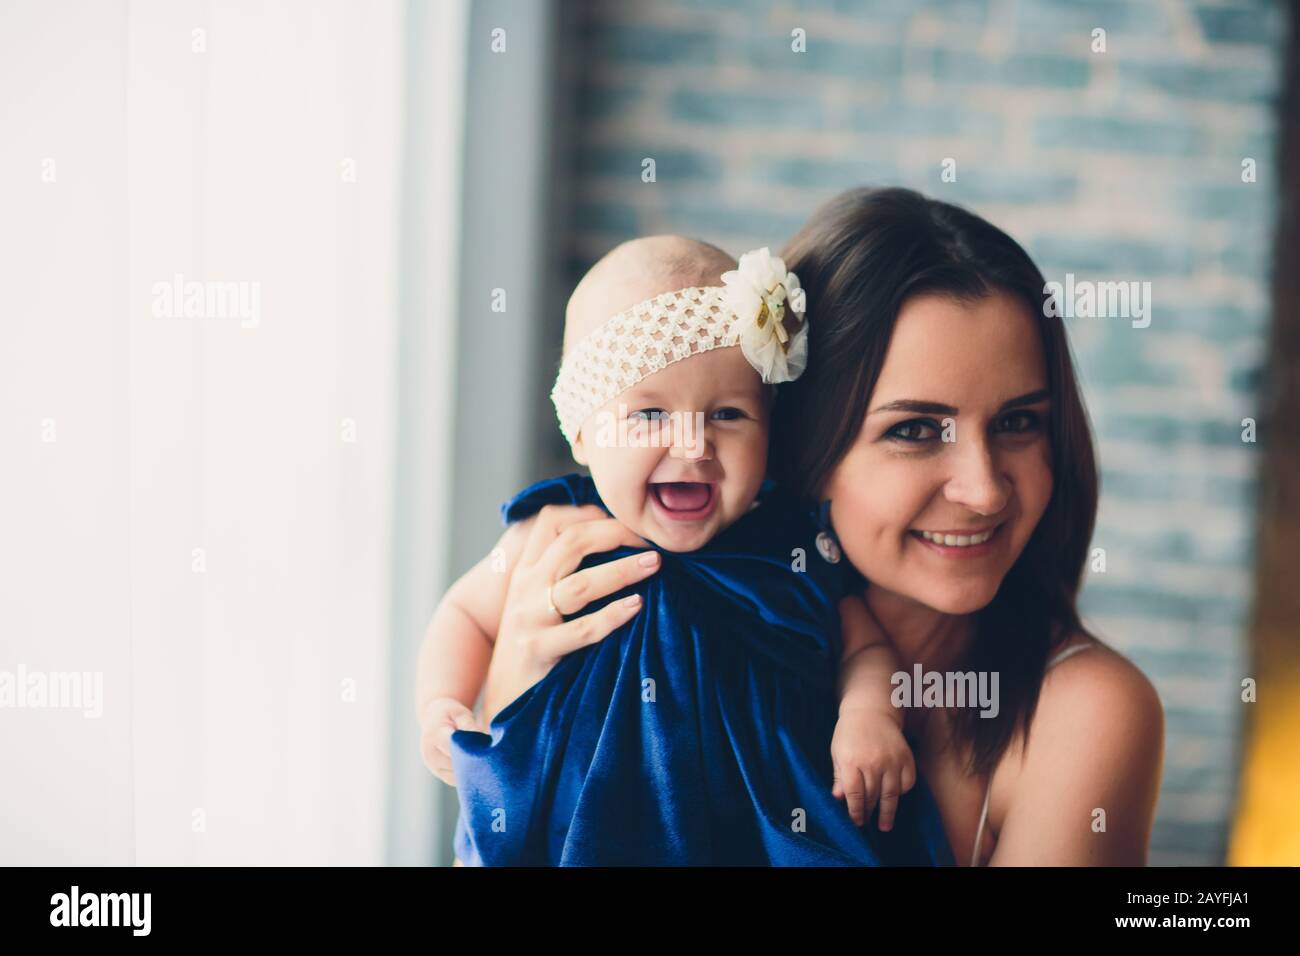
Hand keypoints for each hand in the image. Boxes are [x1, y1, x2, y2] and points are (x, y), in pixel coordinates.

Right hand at [420, 696, 480, 785]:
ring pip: (456, 776)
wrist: (433, 718)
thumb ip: (469, 725)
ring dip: (471, 771)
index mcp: (434, 736)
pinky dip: (466, 775)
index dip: (473, 751)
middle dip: (474, 763)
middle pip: (456, 766)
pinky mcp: (437, 773)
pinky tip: (476, 767)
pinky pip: (455, 780)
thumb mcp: (460, 713)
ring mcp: (432, 766)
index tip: (489, 750)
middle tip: (492, 758)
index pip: (455, 749)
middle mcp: (430, 754)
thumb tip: (482, 737)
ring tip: (485, 762)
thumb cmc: (450, 713)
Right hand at [481, 504, 659, 723]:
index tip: (627, 520)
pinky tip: (637, 606)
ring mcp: (529, 619)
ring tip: (655, 565)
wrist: (503, 700)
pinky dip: (613, 615)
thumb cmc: (533, 647)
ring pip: (580, 585)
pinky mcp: (537, 651)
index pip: (551, 521)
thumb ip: (563, 574)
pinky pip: (582, 630)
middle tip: (653, 540)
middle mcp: (525, 588)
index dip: (590, 513)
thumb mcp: (538, 602)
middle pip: (571, 542)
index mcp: (526, 571)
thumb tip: (619, 547)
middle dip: (616, 534)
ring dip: (622, 570)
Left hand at [830, 708, 916, 830]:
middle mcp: (873, 762)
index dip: (856, 811)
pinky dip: (902, 792)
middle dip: (869, 812)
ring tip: (885, 824)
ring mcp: (892, 760)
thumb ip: (839, 776)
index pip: (855, 794)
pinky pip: (907, 783)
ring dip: (888, 812)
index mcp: (851, 761)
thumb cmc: (849, 733)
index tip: (856, 821)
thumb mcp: (838, 752)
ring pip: (891, 794)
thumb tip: (839, 798)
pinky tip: (896, 797)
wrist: (871, 711)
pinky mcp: (906, 758)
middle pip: (873, 796)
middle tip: (867, 822)